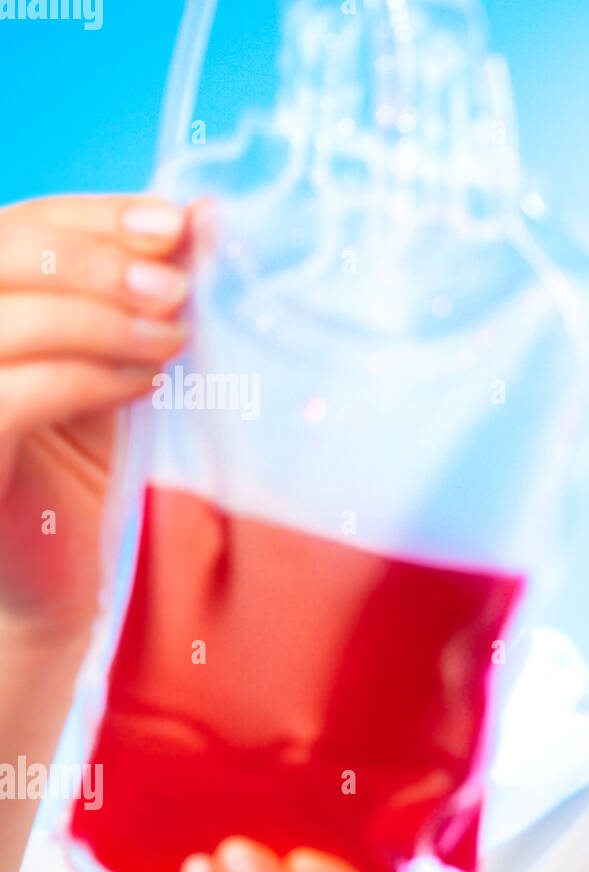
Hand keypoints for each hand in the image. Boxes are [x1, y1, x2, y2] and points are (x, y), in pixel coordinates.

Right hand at [0, 193, 195, 635]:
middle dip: (97, 258)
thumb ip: (137, 298)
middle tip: (176, 287)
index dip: (97, 214)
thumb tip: (200, 217)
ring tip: (172, 341)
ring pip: (3, 319)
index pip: (21, 223)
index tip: (177, 221)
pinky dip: (86, 377)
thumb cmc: (81, 460)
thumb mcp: (112, 363)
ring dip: (101, 318)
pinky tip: (144, 386)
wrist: (55, 572)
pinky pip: (10, 393)